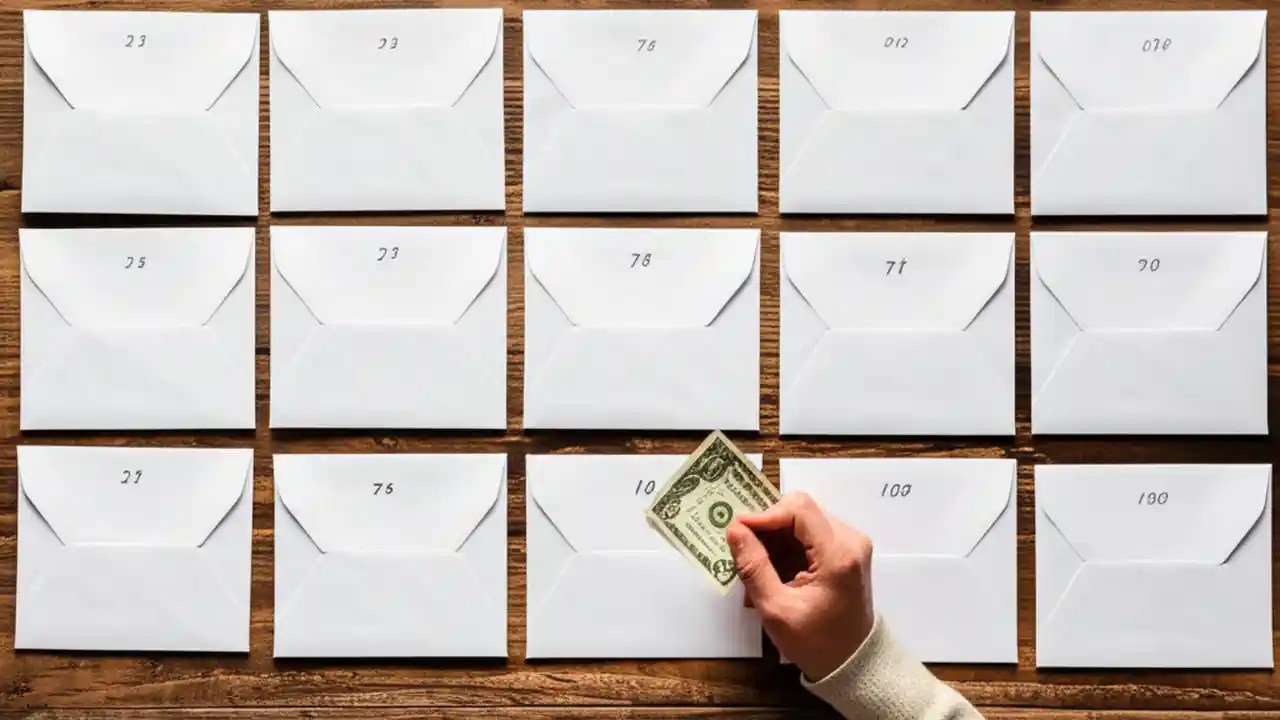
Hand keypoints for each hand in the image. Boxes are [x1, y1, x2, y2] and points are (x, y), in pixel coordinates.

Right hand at [726, 492, 874, 680]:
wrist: (854, 664)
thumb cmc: (817, 643)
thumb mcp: (777, 609)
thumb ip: (754, 567)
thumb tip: (734, 529)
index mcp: (839, 554)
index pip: (798, 510)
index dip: (764, 514)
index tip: (738, 530)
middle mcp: (851, 541)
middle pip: (801, 511)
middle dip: (768, 527)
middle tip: (745, 551)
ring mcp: (851, 545)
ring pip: (803, 521)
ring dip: (776, 539)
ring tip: (757, 568)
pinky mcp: (847, 552)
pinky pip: (811, 535)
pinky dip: (788, 547)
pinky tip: (774, 571)